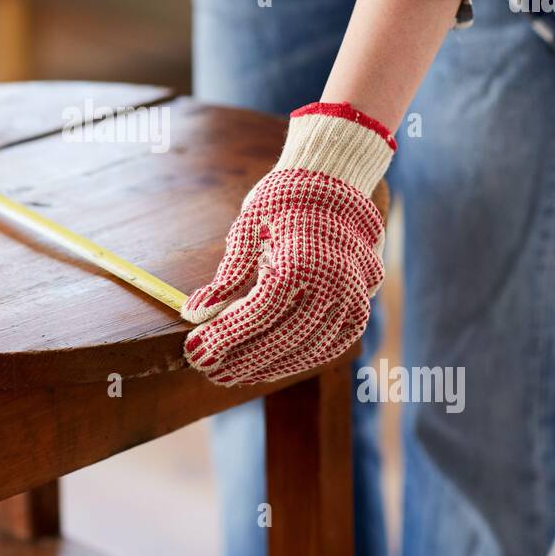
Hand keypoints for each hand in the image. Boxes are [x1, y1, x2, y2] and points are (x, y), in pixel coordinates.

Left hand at [182, 103, 392, 385]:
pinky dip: (296, 359)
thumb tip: (194, 313)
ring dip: (266, 367)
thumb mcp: (247, 228)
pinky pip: (328, 347)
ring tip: (230, 373)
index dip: (224, 337)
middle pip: (282, 338)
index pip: (258, 313)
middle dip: (239, 359)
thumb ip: (225, 276)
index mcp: (303, 260)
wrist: (336, 182)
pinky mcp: (360, 310)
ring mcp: (353, 299)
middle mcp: (334, 283)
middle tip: (206, 368)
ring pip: (306, 350)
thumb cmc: (284, 201)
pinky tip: (267, 365)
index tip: (194, 352)